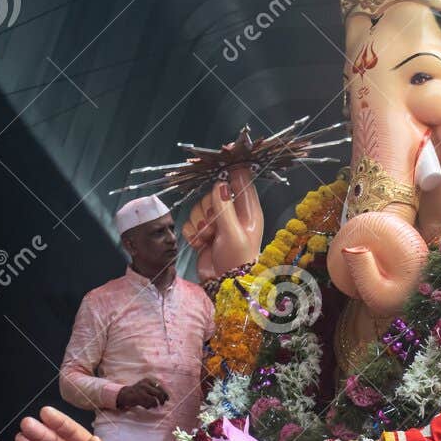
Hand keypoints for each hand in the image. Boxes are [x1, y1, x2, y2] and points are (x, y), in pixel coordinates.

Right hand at [115, 378, 167, 410]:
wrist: (124, 394)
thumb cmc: (138, 392)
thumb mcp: (146, 387)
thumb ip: (154, 390)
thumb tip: (165, 397)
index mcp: (148, 380)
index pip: (160, 387)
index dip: (165, 394)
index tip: (167, 399)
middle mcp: (144, 384)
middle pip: (158, 393)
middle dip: (162, 400)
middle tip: (162, 405)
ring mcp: (140, 390)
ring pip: (153, 400)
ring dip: (154, 404)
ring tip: (151, 406)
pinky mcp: (137, 397)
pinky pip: (146, 404)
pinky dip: (148, 406)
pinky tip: (146, 406)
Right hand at [184, 164, 263, 279]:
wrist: (224, 286)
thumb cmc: (237, 261)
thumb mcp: (233, 233)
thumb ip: (225, 207)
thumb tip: (221, 183)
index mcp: (249, 210)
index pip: (242, 180)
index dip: (232, 168)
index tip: (223, 154)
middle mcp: (233, 212)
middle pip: (214, 192)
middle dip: (209, 209)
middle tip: (213, 226)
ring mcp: (218, 222)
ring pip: (200, 206)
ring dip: (200, 223)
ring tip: (208, 239)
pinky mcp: (204, 232)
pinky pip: (192, 221)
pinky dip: (193, 233)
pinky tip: (201, 244)